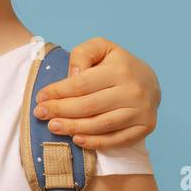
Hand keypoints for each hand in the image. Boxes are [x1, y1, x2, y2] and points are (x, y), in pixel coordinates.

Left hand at [33, 38, 160, 149]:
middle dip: (60, 111)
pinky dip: (95, 142)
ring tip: (53, 127)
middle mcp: (134, 91)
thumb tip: (72, 76)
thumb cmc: (117, 64)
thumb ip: (82, 54)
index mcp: (121, 69)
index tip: (40, 97)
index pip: (82, 84)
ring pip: (101, 124)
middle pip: (89, 106)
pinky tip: (76, 139)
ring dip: (73, 128)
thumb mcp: (101, 47)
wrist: (150, 81)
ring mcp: (142, 111)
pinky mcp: (146, 127)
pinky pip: (117, 140)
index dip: (58, 92)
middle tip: (40, 113)